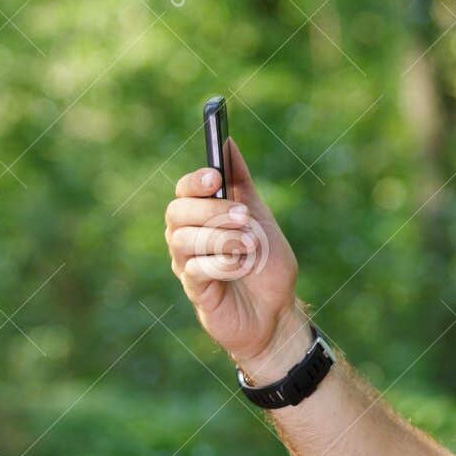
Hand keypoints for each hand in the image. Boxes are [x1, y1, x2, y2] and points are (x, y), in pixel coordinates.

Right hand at [165, 139, 307, 380]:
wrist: (277, 314)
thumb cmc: (267, 267)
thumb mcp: (261, 219)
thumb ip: (242, 184)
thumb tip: (228, 141)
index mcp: (202, 217)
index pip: (184, 190)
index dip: (194, 181)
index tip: (213, 175)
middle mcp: (187, 237)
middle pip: (177, 212)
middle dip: (212, 210)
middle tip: (243, 216)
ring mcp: (187, 264)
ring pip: (184, 239)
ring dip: (222, 239)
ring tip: (250, 246)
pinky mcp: (195, 290)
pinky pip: (196, 269)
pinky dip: (222, 264)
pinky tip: (241, 268)